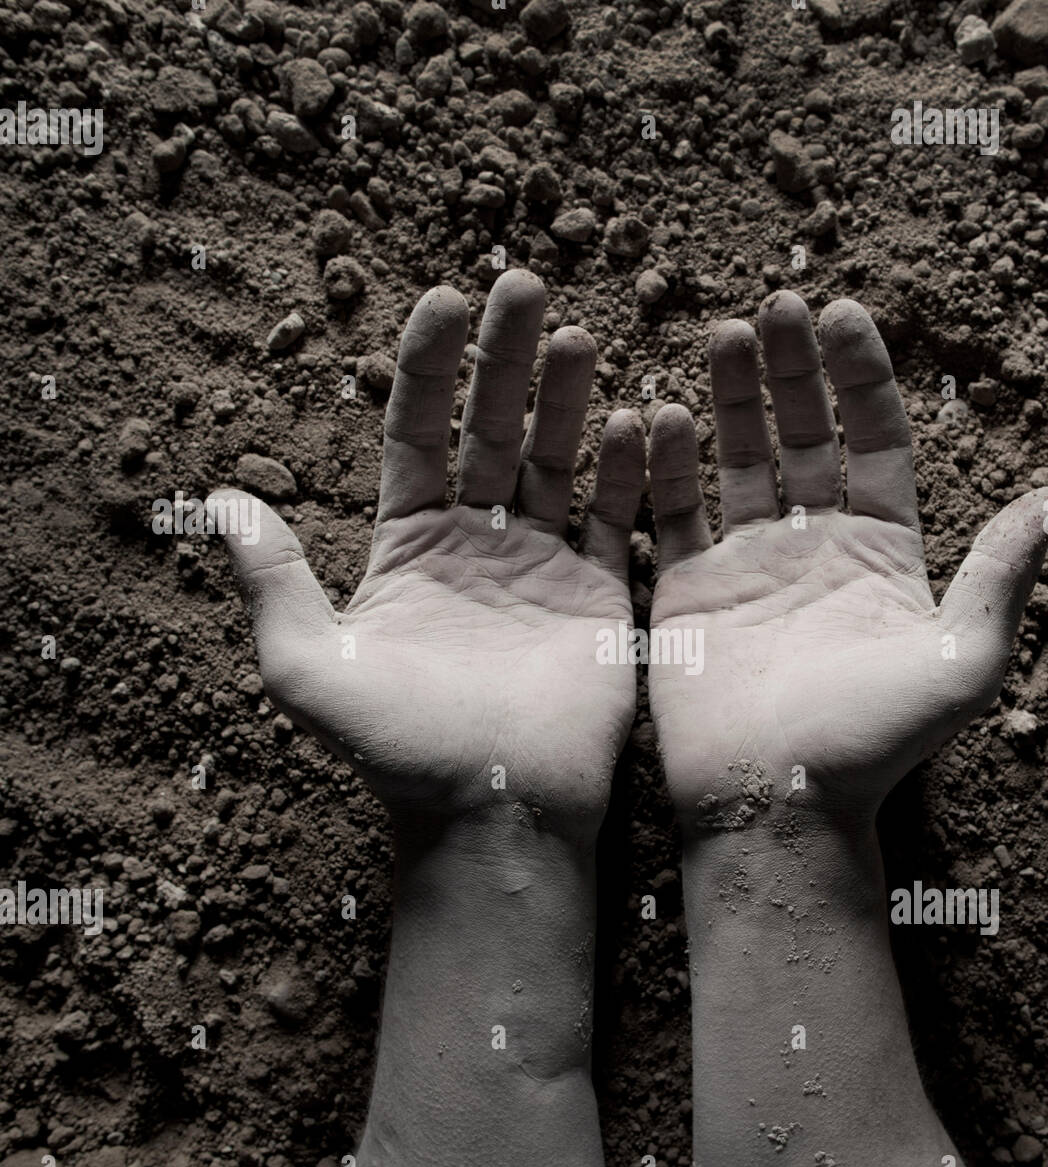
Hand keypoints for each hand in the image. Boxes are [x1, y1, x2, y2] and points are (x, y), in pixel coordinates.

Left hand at [213, 270, 643, 839]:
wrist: (494, 812)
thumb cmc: (400, 747)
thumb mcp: (312, 665)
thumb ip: (273, 580)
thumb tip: (221, 499)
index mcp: (410, 544)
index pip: (418, 431)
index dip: (430, 363)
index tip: (446, 295)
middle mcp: (478, 544)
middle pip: (494, 429)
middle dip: (507, 359)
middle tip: (525, 284)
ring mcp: (545, 567)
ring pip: (560, 462)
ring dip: (571, 400)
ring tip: (581, 338)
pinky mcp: (602, 598)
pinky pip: (618, 520)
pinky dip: (629, 473)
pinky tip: (638, 420)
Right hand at [647, 289, 1047, 830]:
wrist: (777, 802)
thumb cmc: (874, 740)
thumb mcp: (964, 658)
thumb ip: (1002, 574)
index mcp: (882, 552)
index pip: (873, 441)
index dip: (859, 376)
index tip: (842, 311)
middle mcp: (815, 549)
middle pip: (802, 436)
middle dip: (790, 371)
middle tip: (774, 307)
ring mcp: (747, 566)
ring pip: (736, 461)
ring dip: (729, 398)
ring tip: (721, 334)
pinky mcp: (689, 591)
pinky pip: (673, 511)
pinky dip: (664, 463)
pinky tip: (658, 411)